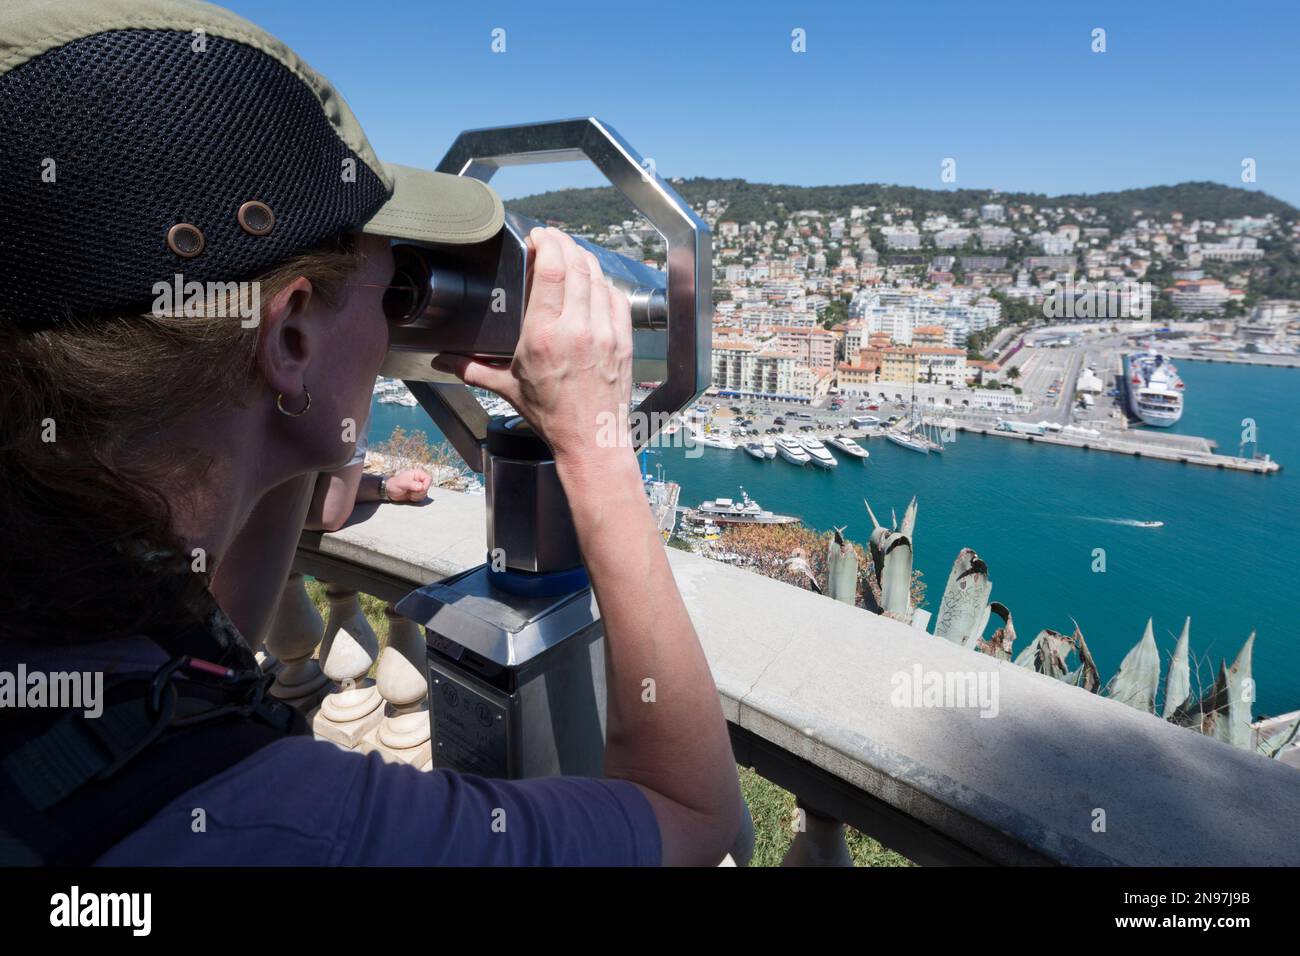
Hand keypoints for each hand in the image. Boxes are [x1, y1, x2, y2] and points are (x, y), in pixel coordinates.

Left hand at [385, 468, 430, 501]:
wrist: (390, 491)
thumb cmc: (395, 484)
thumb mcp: (402, 483)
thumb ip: (412, 484)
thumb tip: (422, 487)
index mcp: (418, 474)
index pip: (429, 478)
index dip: (427, 484)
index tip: (421, 489)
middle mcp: (420, 480)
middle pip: (427, 487)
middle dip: (419, 492)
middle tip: (410, 491)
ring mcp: (419, 487)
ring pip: (424, 494)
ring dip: (416, 496)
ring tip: (408, 493)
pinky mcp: (417, 494)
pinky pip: (421, 498)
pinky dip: (415, 499)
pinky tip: (409, 496)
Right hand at [430, 227, 633, 466]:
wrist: (592, 440)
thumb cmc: (552, 416)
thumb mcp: (507, 388)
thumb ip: (471, 368)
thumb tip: (441, 361)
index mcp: (544, 336)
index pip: (551, 270)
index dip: (546, 242)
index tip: (537, 236)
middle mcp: (577, 329)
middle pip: (575, 264)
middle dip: (563, 242)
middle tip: (551, 239)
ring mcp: (604, 333)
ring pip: (598, 276)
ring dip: (583, 259)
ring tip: (569, 255)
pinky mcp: (623, 340)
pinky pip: (616, 297)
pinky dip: (603, 283)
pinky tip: (592, 284)